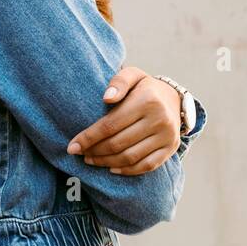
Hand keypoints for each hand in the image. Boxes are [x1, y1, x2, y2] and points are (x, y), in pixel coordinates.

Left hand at [66, 66, 181, 175]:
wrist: (174, 99)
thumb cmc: (144, 88)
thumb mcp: (132, 75)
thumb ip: (118, 82)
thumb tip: (106, 99)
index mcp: (147, 100)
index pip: (110, 125)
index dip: (89, 138)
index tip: (72, 147)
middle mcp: (159, 119)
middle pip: (118, 143)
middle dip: (95, 151)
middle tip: (81, 154)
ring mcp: (166, 136)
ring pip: (130, 157)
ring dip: (106, 162)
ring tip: (92, 160)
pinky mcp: (170, 148)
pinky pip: (146, 166)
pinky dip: (127, 170)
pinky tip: (112, 168)